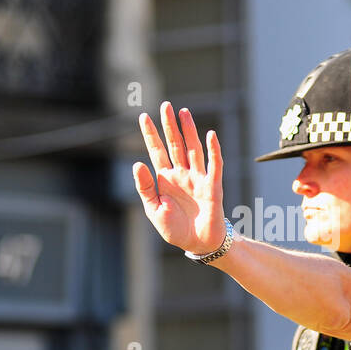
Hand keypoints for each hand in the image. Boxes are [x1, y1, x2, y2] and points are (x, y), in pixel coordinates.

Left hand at [134, 101, 226, 254]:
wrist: (198, 244)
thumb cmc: (175, 229)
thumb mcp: (154, 210)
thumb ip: (145, 187)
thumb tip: (137, 163)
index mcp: (165, 179)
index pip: (156, 151)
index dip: (150, 134)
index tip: (143, 117)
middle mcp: (181, 174)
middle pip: (174, 144)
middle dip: (169, 125)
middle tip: (165, 105)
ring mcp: (197, 178)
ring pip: (192, 149)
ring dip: (189, 131)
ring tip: (184, 112)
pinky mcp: (212, 186)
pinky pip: (214, 165)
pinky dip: (213, 150)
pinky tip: (210, 135)